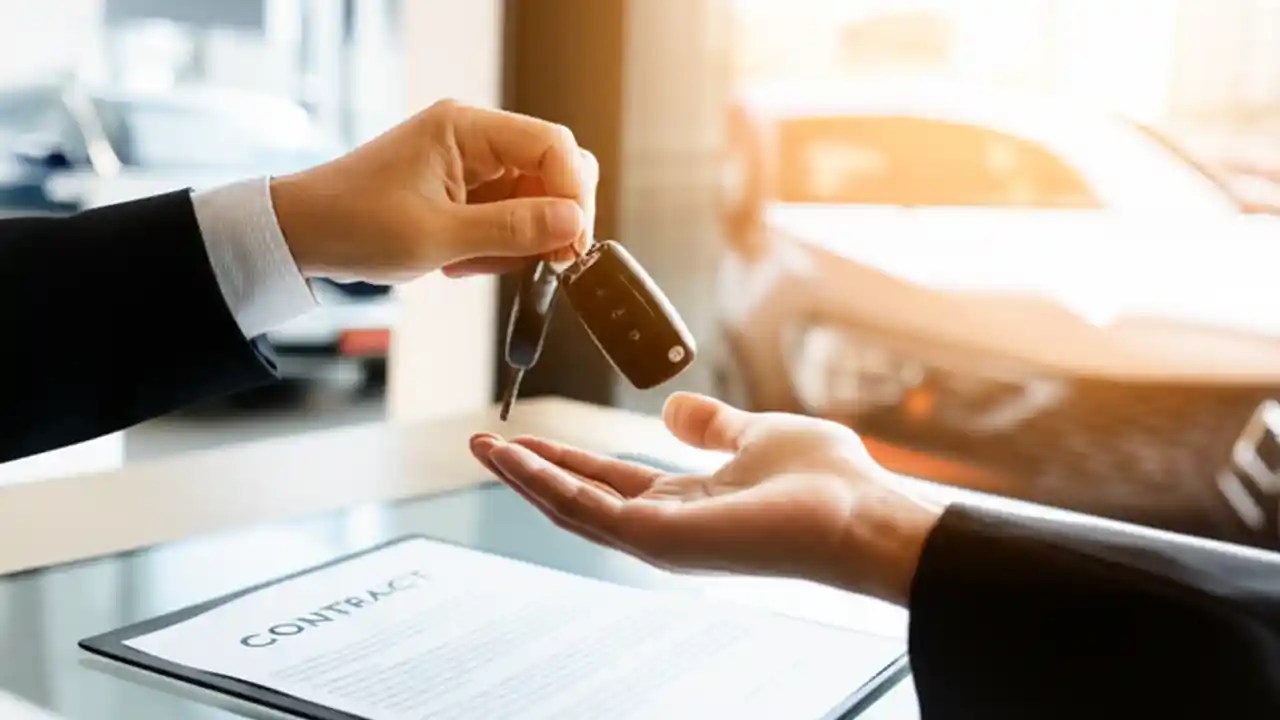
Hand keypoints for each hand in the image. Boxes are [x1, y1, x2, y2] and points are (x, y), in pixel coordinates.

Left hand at [269, 99, 597, 282]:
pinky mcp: (466, 190)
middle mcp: (474, 137)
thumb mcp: (437, 237)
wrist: (304, 235)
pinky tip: (460, 261)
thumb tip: (572, 224)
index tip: (572, 243)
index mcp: (466, 128)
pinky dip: (498, 246)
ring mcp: (472, 163)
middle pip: (553, 167)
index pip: (551, 145)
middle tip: (546, 260)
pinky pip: (510, 215)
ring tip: (470, 263)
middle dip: (555, 216)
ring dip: (520, 239)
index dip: (573, 194)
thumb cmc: (354, 225)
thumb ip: (512, 230)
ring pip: (536, 197)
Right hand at [469, 392, 943, 605]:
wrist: (861, 515)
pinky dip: (547, 485)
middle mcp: (666, 524)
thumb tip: (674, 410)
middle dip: (531, 469)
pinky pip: (589, 510)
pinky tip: (518, 461)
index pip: (609, 479)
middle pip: (579, 496)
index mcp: (686, 500)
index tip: (528, 435)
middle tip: (485, 442)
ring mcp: (660, 537)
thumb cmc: (827, 483)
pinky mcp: (660, 539)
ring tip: (484, 447)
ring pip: (572, 507)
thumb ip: (711, 427)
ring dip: (525, 477)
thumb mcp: (755, 435)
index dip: (565, 457)